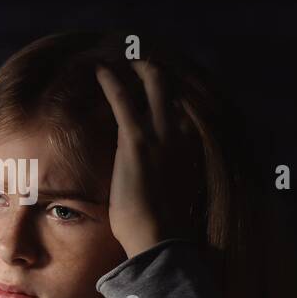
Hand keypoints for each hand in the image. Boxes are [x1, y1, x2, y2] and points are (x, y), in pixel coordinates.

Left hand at [94, 59, 205, 258]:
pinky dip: (111, 81)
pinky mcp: (136, 140)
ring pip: (154, 84)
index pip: (187, 106)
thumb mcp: (177, 196)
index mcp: (196, 146)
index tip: (163, 83)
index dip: (174, 91)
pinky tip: (100, 70)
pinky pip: (122, 99)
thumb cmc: (166, 228)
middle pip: (175, 88)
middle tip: (142, 60)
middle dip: (159, 70)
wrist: (160, 240)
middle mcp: (184, 134)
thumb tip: (164, 180)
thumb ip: (173, 176)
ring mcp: (162, 134)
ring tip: (124, 57)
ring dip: (139, 67)